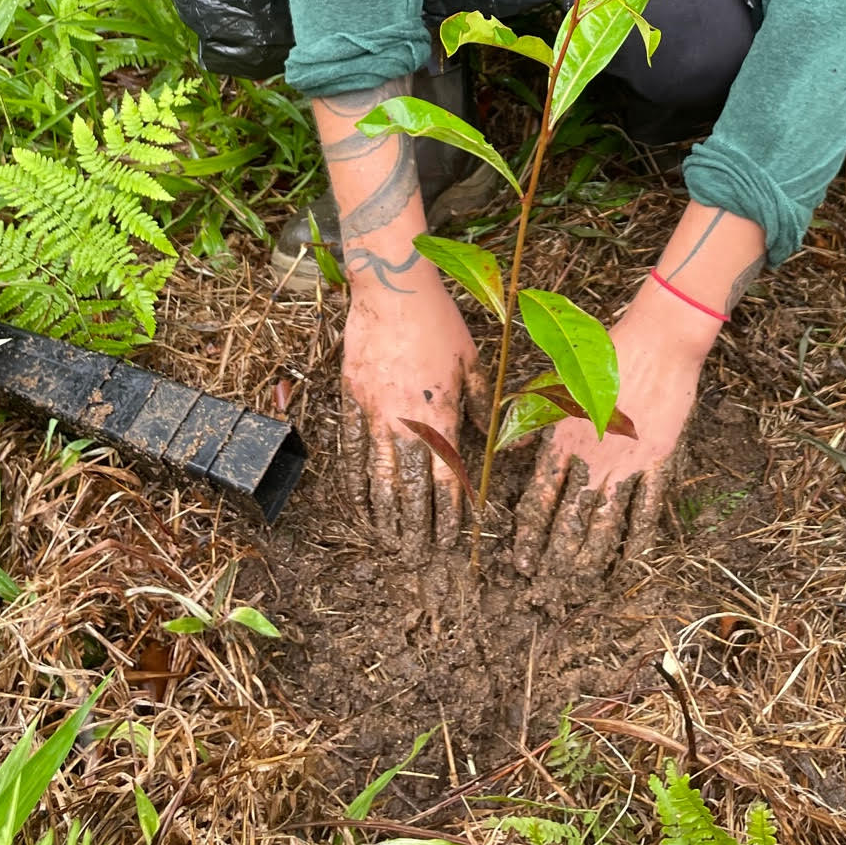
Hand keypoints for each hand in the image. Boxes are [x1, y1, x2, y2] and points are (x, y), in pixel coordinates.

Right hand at [313, 79, 487, 561]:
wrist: (392, 288)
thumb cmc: (441, 323)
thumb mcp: (474, 363)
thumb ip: (481, 407)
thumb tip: (496, 441)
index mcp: (441, 415)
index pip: (448, 479)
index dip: (452, 514)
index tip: (457, 538)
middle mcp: (406, 422)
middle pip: (409, 490)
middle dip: (415, 528)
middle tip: (418, 556)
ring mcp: (372, 414)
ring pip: (376, 477)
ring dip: (382, 514)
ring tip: (386, 542)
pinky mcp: (350, 400)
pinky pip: (350, 450)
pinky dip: (353, 481)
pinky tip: (356, 500)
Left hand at [513, 204, 765, 584]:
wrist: (658, 341)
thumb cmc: (604, 353)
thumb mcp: (557, 382)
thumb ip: (533, 419)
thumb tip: (507, 446)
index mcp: (562, 439)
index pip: (538, 499)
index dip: (528, 535)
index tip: (520, 562)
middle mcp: (591, 459)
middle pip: (568, 522)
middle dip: (554, 559)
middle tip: (545, 588)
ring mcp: (627, 465)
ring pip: (604, 525)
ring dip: (589, 560)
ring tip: (578, 585)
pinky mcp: (659, 463)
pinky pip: (646, 511)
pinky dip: (637, 542)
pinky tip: (629, 564)